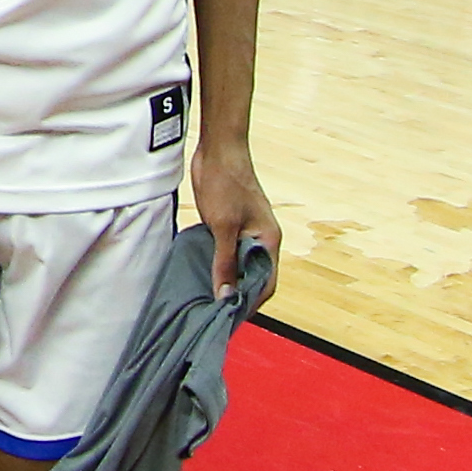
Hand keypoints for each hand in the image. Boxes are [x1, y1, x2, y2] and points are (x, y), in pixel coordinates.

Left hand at [191, 141, 280, 306]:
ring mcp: (247, 231)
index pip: (265, 283)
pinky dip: (219, 263)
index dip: (249, 303)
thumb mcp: (222, 227)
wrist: (218, 151)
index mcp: (268, 242)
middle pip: (253, 276)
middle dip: (237, 295)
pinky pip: (228, 251)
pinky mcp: (231, 224)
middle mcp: (261, 239)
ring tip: (206, 297)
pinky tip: (203, 272)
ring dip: (227, 279)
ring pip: (240, 264)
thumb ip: (224, 261)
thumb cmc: (224, 184)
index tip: (230, 319)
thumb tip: (225, 294)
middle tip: (214, 312)